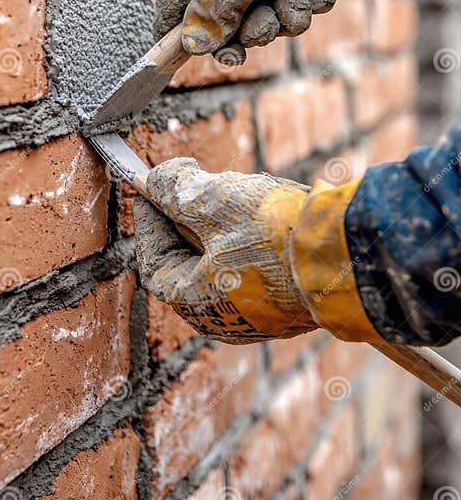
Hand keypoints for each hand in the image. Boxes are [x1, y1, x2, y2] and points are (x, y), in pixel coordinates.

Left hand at [133, 157, 316, 342]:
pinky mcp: (291, 299)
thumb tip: (150, 181)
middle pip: (190, 261)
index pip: (154, 261)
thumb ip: (174, 189)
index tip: (151, 186)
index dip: (148, 221)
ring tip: (234, 192)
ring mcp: (262, 313)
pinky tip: (266, 210)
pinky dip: (251, 236)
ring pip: (226, 261)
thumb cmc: (275, 235)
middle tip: (192, 182)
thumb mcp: (213, 200)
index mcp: (197, 304)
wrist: (352, 255)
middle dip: (187, 218)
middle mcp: (227, 318)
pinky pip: (258, 265)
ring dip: (222, 224)